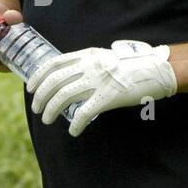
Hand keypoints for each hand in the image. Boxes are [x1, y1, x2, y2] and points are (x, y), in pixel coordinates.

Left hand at [28, 40, 177, 137]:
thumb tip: (71, 79)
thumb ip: (88, 65)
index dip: (38, 76)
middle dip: (41, 96)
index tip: (31, 87)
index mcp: (86, 55)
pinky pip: (84, 113)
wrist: (156, 70)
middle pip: (54, 81)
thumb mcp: (105, 58)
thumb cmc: (132, 66)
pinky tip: (73, 131)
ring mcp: (97, 82)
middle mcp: (89, 67)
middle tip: (37, 109)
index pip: (54, 63)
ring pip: (63, 97)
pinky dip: (75, 124)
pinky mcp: (107, 98)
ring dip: (51, 110)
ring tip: (47, 120)